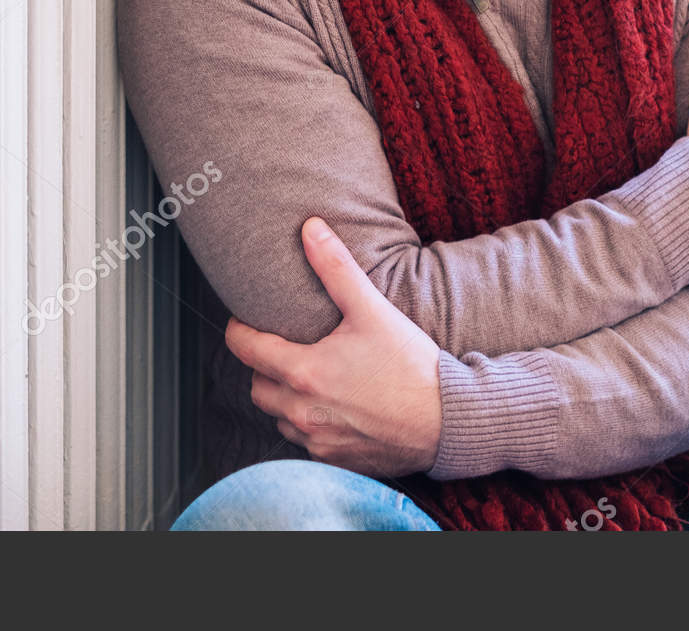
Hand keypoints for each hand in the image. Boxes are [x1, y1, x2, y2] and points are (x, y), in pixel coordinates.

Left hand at [225, 216, 442, 476]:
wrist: (449, 421)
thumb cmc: (411, 365)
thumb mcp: (372, 309)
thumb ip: (335, 268)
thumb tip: (310, 228)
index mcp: (303, 373)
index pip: (245, 349)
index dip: (239, 330)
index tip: (244, 320)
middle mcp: (302, 412)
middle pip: (256, 387)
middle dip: (261, 366)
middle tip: (280, 346)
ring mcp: (318, 441)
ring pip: (279, 418)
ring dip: (283, 398)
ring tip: (305, 375)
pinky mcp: (337, 460)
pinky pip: (305, 441)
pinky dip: (309, 422)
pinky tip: (332, 405)